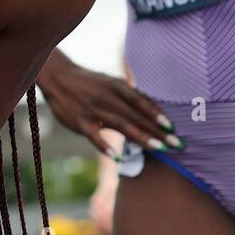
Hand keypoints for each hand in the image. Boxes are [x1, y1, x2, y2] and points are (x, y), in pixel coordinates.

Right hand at [38, 59, 182, 155]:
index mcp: (117, 86)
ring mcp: (93, 110)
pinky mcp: (79, 122)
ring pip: (121, 125)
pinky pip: (94, 136)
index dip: (157, 114)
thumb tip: (153, 110)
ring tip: (158, 149)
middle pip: (136, 116)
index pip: (141, 102)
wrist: (58, 77)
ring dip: (141, 137)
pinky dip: (105, 146)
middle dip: (157, 131)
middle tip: (176, 144)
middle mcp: (108, 98)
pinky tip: (118, 157)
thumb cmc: (89, 82)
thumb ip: (129, 96)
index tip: (173, 127)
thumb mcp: (110, 82)